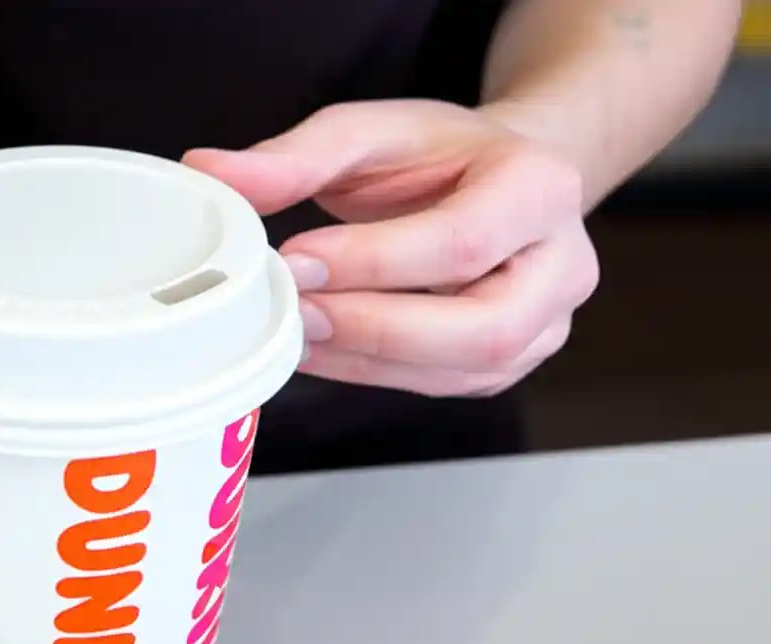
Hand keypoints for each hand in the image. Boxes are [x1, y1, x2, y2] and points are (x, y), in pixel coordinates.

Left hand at [185, 100, 599, 397]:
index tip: (295, 261)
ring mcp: (543, 324)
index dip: (373, 262)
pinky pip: (440, 384)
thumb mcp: (370, 132)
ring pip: (461, 369)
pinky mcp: (508, 362)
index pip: (460, 243)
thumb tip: (210, 171)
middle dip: (376, 329)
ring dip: (366, 360)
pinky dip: (371, 373)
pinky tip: (317, 350)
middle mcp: (560, 265)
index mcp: (541, 188)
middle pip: (482, 327)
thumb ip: (295, 156)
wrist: (501, 182)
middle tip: (295, 313)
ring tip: (293, 333)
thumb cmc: (440, 156)